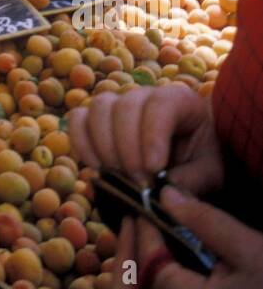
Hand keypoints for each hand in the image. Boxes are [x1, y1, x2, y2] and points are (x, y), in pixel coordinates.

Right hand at [69, 84, 224, 196]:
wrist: (190, 154)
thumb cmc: (201, 158)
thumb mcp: (210, 172)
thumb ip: (193, 181)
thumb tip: (163, 193)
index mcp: (179, 100)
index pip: (160, 105)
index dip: (152, 136)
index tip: (154, 169)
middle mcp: (145, 94)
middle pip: (124, 107)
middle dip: (128, 149)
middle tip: (139, 182)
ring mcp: (117, 103)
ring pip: (99, 109)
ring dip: (104, 146)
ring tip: (119, 176)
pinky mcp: (96, 118)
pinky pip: (78, 119)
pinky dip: (82, 143)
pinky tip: (96, 167)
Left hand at [113, 187, 262, 288]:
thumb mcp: (249, 250)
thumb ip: (205, 220)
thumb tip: (165, 194)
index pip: (147, 259)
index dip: (141, 226)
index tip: (140, 199)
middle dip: (124, 250)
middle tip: (132, 219)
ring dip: (131, 273)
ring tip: (141, 240)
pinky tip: (160, 269)